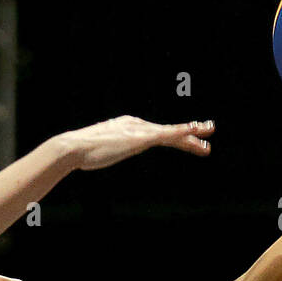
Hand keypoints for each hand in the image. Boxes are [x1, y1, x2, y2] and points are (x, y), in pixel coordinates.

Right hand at [59, 117, 214, 170]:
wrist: (73, 148)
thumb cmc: (79, 152)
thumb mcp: (95, 150)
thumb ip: (100, 150)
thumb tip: (89, 156)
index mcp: (126, 126)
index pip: (154, 133)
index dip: (172, 138)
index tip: (184, 143)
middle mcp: (136, 124)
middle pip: (166, 132)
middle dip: (187, 137)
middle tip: (206, 142)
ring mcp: (139, 130)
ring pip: (172, 133)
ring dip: (192, 136)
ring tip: (208, 143)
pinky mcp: (141, 137)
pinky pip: (168, 134)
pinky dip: (184, 132)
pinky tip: (197, 131)